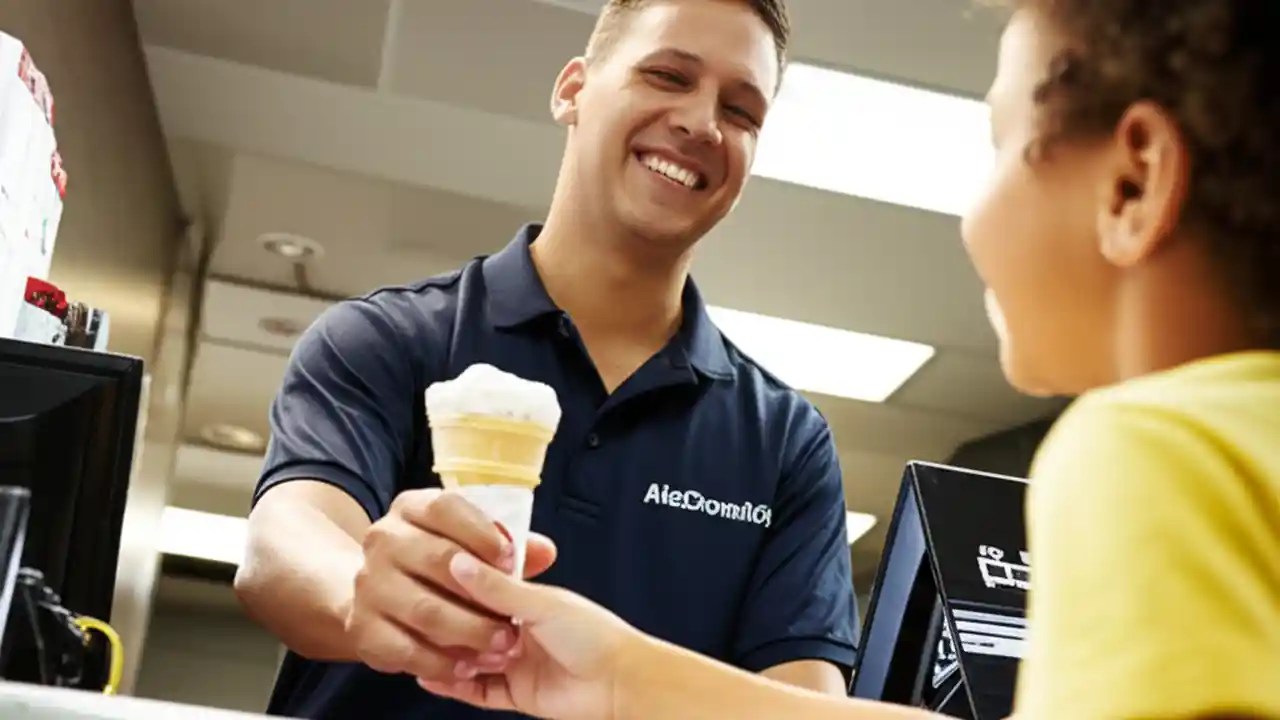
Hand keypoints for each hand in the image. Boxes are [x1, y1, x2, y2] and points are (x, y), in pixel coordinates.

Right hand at [344, 489, 555, 681]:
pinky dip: (441, 663)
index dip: (481, 534)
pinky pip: (405, 651)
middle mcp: (384, 539)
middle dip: (483, 593)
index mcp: (413, 508)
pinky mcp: (362, 629)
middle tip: (513, 619)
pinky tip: (469, 668)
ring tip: (502, 647)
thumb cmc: (446, 570)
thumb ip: (512, 551)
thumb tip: (543, 551)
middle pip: (437, 560)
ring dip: (469, 633)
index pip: (446, 509)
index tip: (510, 559)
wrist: (385, 603)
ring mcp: (368, 584)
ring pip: (425, 610)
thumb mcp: (477, 550)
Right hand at [418, 552, 645, 719]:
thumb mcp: (541, 604)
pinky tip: (429, 676)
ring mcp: (515, 663)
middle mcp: (518, 631)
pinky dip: (453, 686)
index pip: (480, 591)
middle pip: (470, 626)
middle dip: (447, 624)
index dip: (454, 587)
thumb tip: (458, 562)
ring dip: (448, 654)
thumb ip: (497, 588)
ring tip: (419, 645)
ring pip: (469, 659)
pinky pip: (477, 691)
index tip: (426, 578)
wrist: (620, 681)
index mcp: (527, 601)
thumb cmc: (594, 634)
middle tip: (420, 615)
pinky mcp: (515, 693)